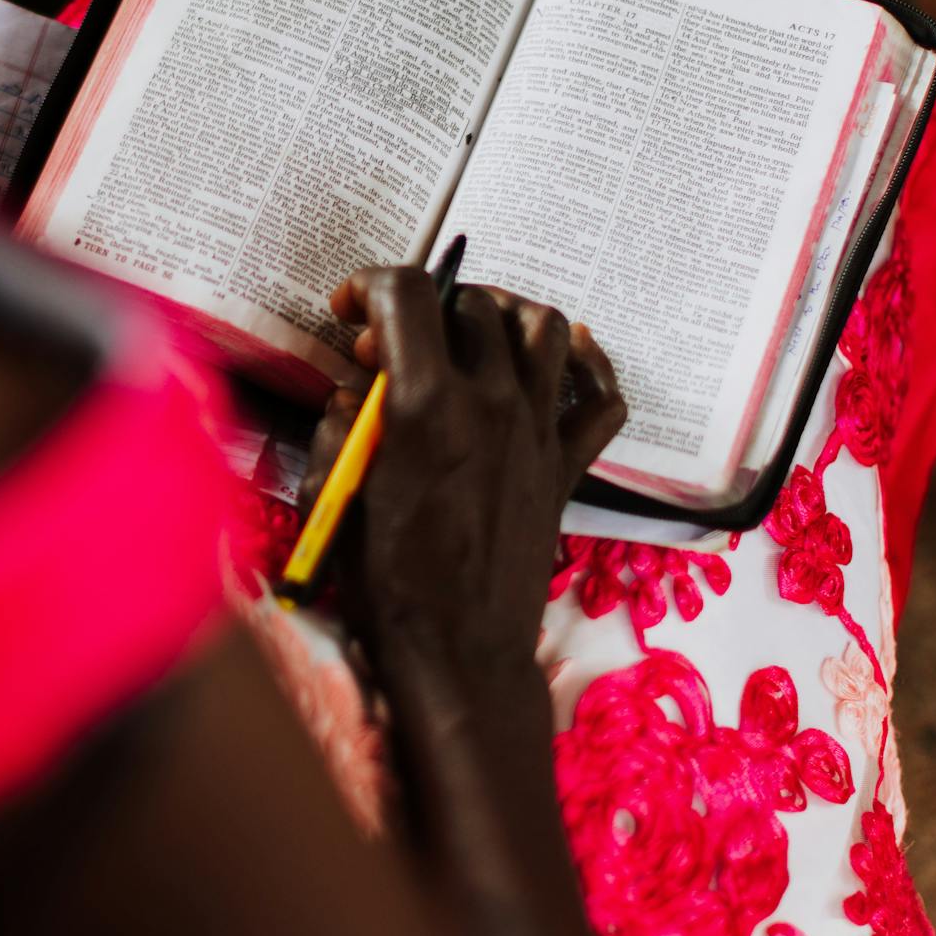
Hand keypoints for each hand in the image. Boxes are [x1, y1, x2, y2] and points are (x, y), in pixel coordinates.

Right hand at [309, 267, 625, 695]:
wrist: (455, 653)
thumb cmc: (384, 584)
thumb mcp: (334, 494)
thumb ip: (341, 425)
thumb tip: (357, 391)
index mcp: (424, 405)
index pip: (408, 291)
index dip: (370, 283)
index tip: (350, 310)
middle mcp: (489, 403)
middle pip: (471, 304)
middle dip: (425, 306)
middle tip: (393, 345)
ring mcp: (536, 432)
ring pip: (541, 327)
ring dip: (501, 313)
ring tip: (469, 332)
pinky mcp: (563, 467)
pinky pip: (601, 397)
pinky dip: (590, 362)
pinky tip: (566, 352)